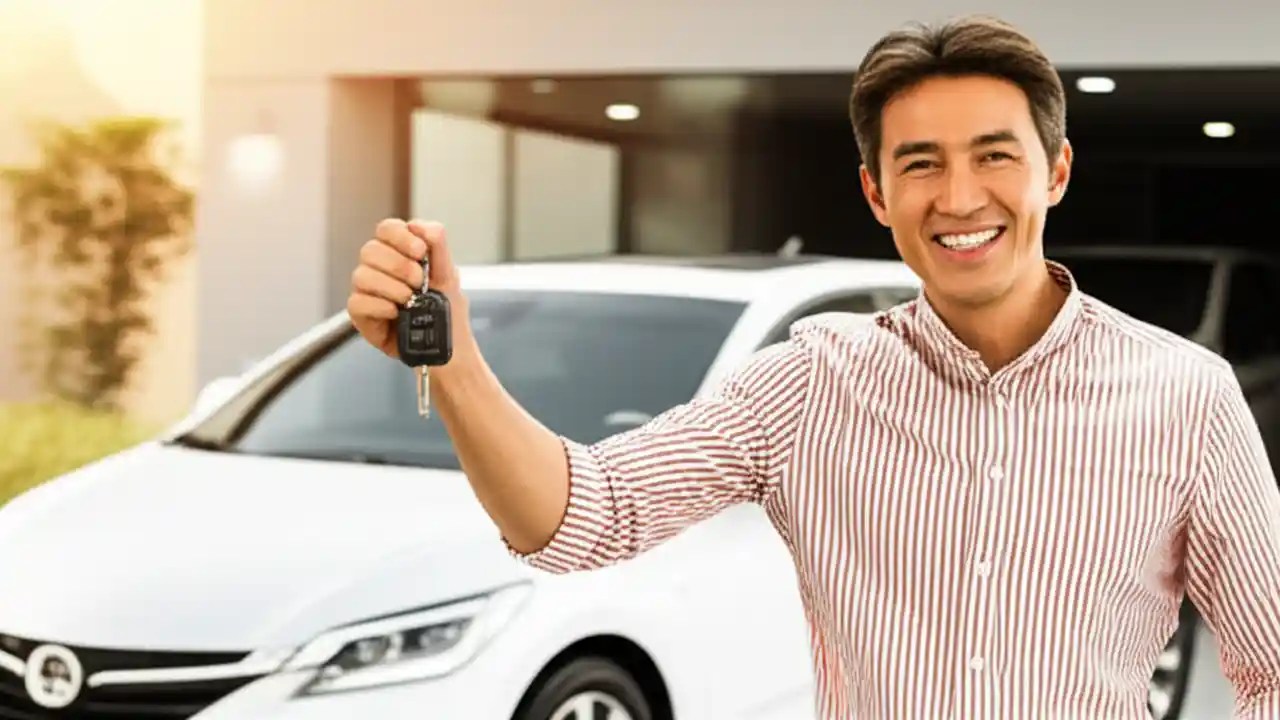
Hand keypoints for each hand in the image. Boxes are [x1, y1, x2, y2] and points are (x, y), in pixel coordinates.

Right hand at [347, 218, 467, 359]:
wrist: (447, 345)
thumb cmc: (446, 309)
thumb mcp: (449, 274)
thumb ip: (437, 245)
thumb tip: (418, 225)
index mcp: (399, 252)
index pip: (386, 229)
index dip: (400, 236)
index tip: (419, 251)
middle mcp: (379, 268)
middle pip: (371, 250)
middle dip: (399, 265)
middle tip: (419, 281)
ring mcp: (367, 290)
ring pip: (362, 275)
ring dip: (391, 287)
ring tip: (410, 299)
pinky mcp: (361, 314)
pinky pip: (358, 302)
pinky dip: (380, 306)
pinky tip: (396, 312)